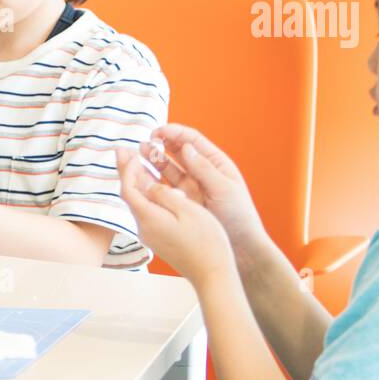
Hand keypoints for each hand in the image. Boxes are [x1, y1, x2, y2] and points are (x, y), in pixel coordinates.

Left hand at [116, 146, 235, 289]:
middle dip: (127, 171)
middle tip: (122, 150)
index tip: (129, 151)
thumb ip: (164, 194)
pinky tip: (152, 187)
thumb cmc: (206, 242)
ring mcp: (150, 236)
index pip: (129, 188)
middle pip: (129, 195)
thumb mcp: (188, 210)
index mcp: (149, 218)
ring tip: (136, 163)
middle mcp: (144, 228)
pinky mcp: (158, 240)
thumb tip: (147, 183)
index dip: (127, 168)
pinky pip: (147, 212)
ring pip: (137, 203)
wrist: (213, 275)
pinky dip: (146, 195)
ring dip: (136, 182)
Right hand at [137, 123, 266, 256]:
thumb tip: (185, 147)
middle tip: (143, 144)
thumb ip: (204, 168)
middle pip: (176, 151)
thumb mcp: (224, 189)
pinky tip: (140, 177)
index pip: (192, 140)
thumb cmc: (239, 216)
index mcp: (215, 163)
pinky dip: (152, 181)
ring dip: (153, 160)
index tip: (156, 132)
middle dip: (159, 144)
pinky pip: (164, 187)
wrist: (241, 247)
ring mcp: (189, 187)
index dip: (174, 133)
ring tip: (137, 156)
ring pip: (167, 168)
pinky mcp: (181, 202)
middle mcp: (200, 172)